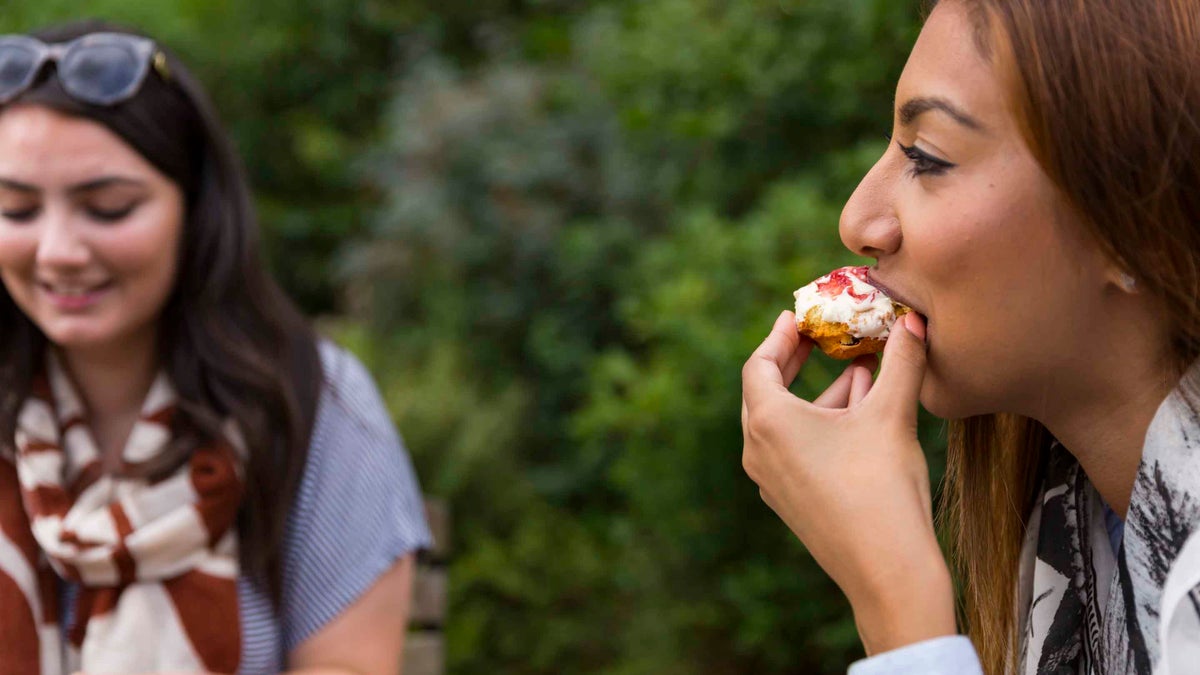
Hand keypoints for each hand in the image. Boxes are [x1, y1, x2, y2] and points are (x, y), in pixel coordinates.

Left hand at [740, 310, 955, 653]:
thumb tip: (915, 319)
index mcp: (768, 423)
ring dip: (819, 394)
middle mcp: (758, 451)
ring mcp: (771, 481)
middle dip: (796, 362)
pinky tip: (862, 415)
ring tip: (862, 372)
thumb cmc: (882, 489)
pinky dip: (820, 425)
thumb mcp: (892, 415)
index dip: (780, 335)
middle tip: (818, 338)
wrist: (887, 573)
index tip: (797, 316)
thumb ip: (902, 361)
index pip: (759, 364)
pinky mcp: (791, 502)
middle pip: (766, 392)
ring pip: (785, 423)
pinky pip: (795, 449)